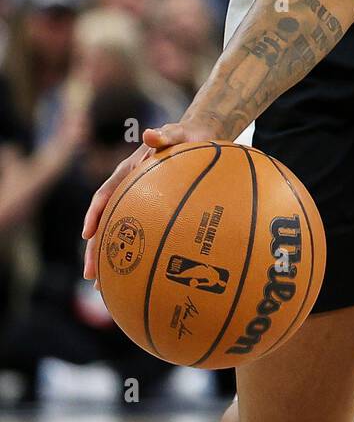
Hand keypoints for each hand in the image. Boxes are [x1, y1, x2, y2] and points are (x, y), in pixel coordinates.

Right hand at [81, 120, 214, 281]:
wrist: (198, 138)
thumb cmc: (186, 136)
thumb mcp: (176, 133)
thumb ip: (164, 134)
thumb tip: (150, 133)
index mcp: (127, 171)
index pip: (104, 194)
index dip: (94, 214)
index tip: (87, 235)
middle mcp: (128, 190)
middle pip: (105, 223)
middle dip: (95, 250)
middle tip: (91, 276)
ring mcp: (138, 202)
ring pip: (119, 233)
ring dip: (110, 259)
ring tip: (104, 289)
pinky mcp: (152, 211)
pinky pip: (141, 234)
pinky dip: (137, 254)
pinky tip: (140, 276)